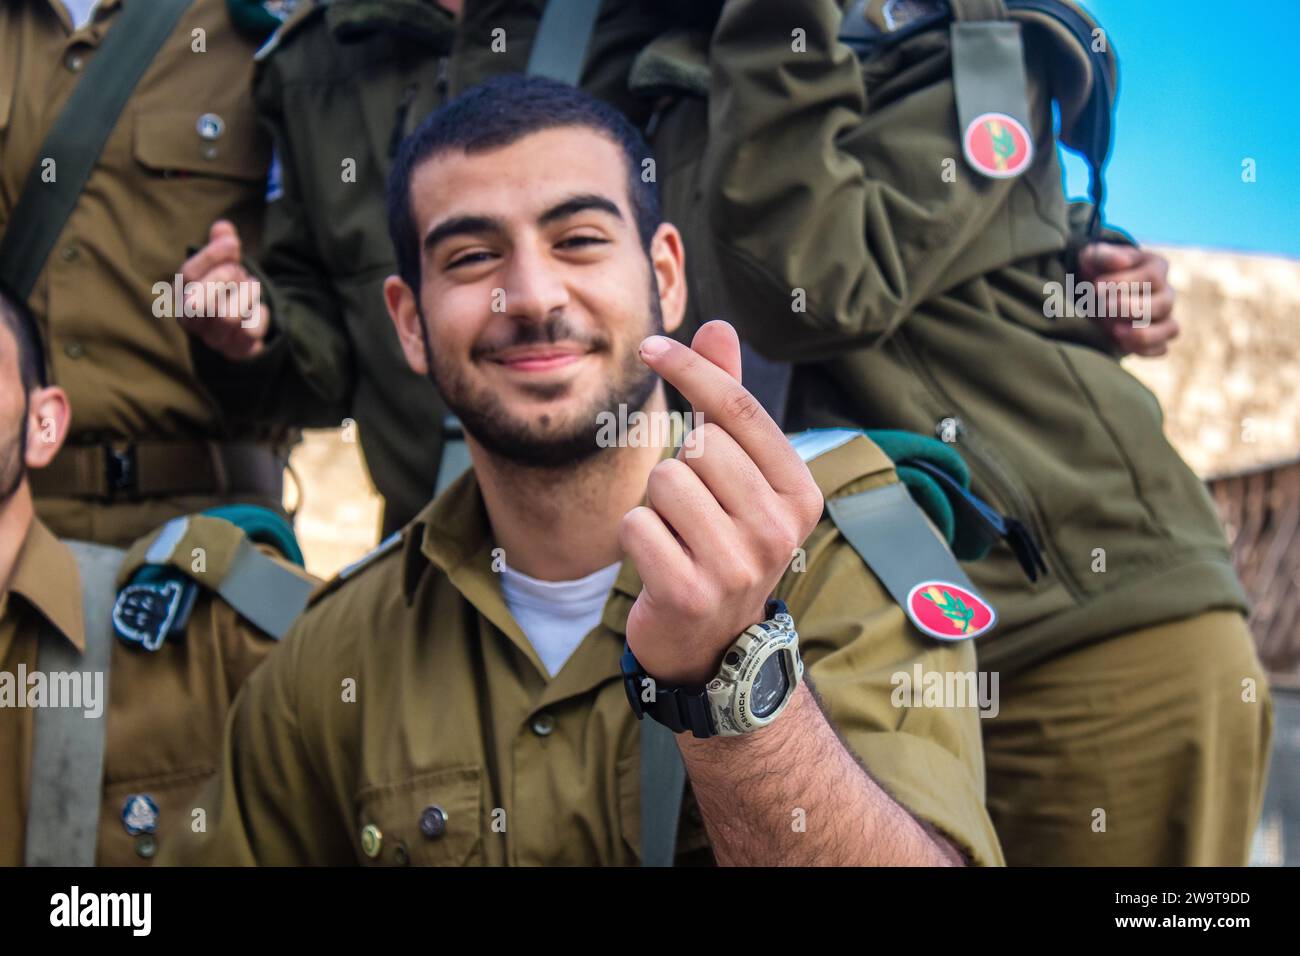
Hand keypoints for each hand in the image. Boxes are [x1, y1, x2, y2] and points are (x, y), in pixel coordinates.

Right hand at [177, 220, 269, 359]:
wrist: (240, 331)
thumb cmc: (226, 290)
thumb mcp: (223, 264)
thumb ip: (221, 245)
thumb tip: (223, 227)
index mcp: (181, 294)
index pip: (187, 275)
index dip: (211, 256)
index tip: (233, 243)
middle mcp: (192, 320)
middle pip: (201, 300)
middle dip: (228, 278)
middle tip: (241, 272)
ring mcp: (213, 338)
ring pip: (228, 317)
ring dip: (246, 296)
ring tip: (251, 288)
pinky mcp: (236, 350)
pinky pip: (250, 332)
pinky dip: (260, 315)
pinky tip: (259, 309)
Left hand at [620, 321, 823, 686]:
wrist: (712, 643)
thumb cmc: (723, 540)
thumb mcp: (739, 473)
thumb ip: (728, 403)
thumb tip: (719, 325)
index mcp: (800, 492)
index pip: (740, 409)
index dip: (692, 369)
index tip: (651, 345)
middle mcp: (779, 528)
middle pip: (697, 445)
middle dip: (680, 467)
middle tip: (694, 510)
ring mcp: (738, 564)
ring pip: (664, 481)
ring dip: (657, 505)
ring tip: (680, 537)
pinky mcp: (690, 591)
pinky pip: (636, 524)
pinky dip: (635, 537)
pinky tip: (661, 563)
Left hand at [1078, 242, 1177, 356]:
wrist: (1090, 295)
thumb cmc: (1095, 272)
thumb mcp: (1092, 258)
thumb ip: (1103, 255)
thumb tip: (1122, 262)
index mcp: (1156, 266)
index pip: (1153, 276)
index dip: (1124, 283)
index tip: (1096, 286)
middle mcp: (1166, 292)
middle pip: (1164, 303)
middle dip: (1129, 308)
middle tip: (1101, 306)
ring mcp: (1164, 317)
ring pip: (1171, 329)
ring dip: (1142, 333)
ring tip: (1114, 331)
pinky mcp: (1156, 339)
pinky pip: (1161, 349)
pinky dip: (1144, 350)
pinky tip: (1120, 343)